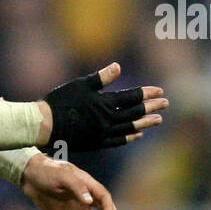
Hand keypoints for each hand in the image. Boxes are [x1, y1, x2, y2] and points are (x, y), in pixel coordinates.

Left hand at [20, 153, 119, 209]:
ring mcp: (78, 206)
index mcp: (87, 184)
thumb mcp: (62, 176)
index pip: (104, 197)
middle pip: (105, 209)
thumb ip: (77, 187)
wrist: (30, 178)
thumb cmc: (47, 172)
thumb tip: (89, 201)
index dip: (109, 208)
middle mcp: (86, 196)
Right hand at [42, 62, 165, 151]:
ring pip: (129, 128)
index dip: (146, 94)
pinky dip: (129, 136)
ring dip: (145, 123)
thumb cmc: (60, 102)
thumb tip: (118, 67)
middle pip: (134, 113)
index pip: (131, 98)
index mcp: (104, 104)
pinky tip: (138, 134)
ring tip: (158, 120)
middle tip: (165, 104)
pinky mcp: (96, 143)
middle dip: (151, 107)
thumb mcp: (80, 85)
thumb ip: (101, 78)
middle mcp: (107, 120)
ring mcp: (103, 133)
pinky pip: (118, 140)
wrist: (45, 125)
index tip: (159, 91)